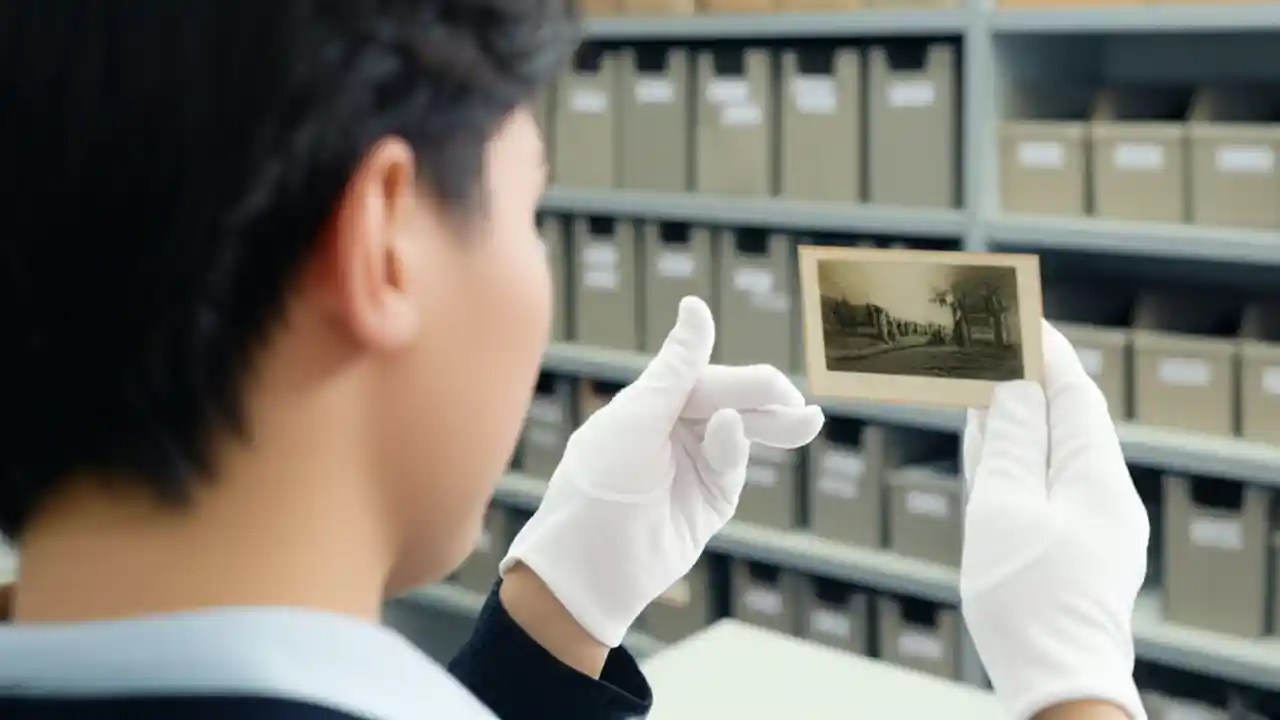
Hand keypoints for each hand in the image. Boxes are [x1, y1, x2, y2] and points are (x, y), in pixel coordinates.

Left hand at [502, 296, 824, 646]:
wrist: (589, 564)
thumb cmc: (600, 479)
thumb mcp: (638, 415)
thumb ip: (678, 367)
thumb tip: (696, 305)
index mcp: (651, 401)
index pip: (706, 378)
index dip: (738, 376)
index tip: (767, 372)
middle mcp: (674, 429)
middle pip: (732, 403)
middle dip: (765, 401)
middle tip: (798, 405)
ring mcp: (692, 465)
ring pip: (742, 434)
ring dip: (772, 425)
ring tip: (807, 421)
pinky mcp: (707, 502)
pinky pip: (732, 469)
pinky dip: (737, 452)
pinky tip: (736, 436)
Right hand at [961, 322, 1148, 719]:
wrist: (1059, 683)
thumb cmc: (1028, 598)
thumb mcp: (1005, 509)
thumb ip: (1011, 443)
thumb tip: (1019, 390)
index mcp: (1095, 475)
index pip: (1073, 392)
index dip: (1044, 350)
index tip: (1017, 315)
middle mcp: (1104, 494)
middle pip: (1065, 419)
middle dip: (1028, 379)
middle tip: (989, 345)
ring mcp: (1093, 525)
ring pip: (1053, 453)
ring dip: (1018, 418)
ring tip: (982, 384)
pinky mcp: (1076, 551)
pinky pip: (1046, 486)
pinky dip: (1017, 458)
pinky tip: (992, 447)